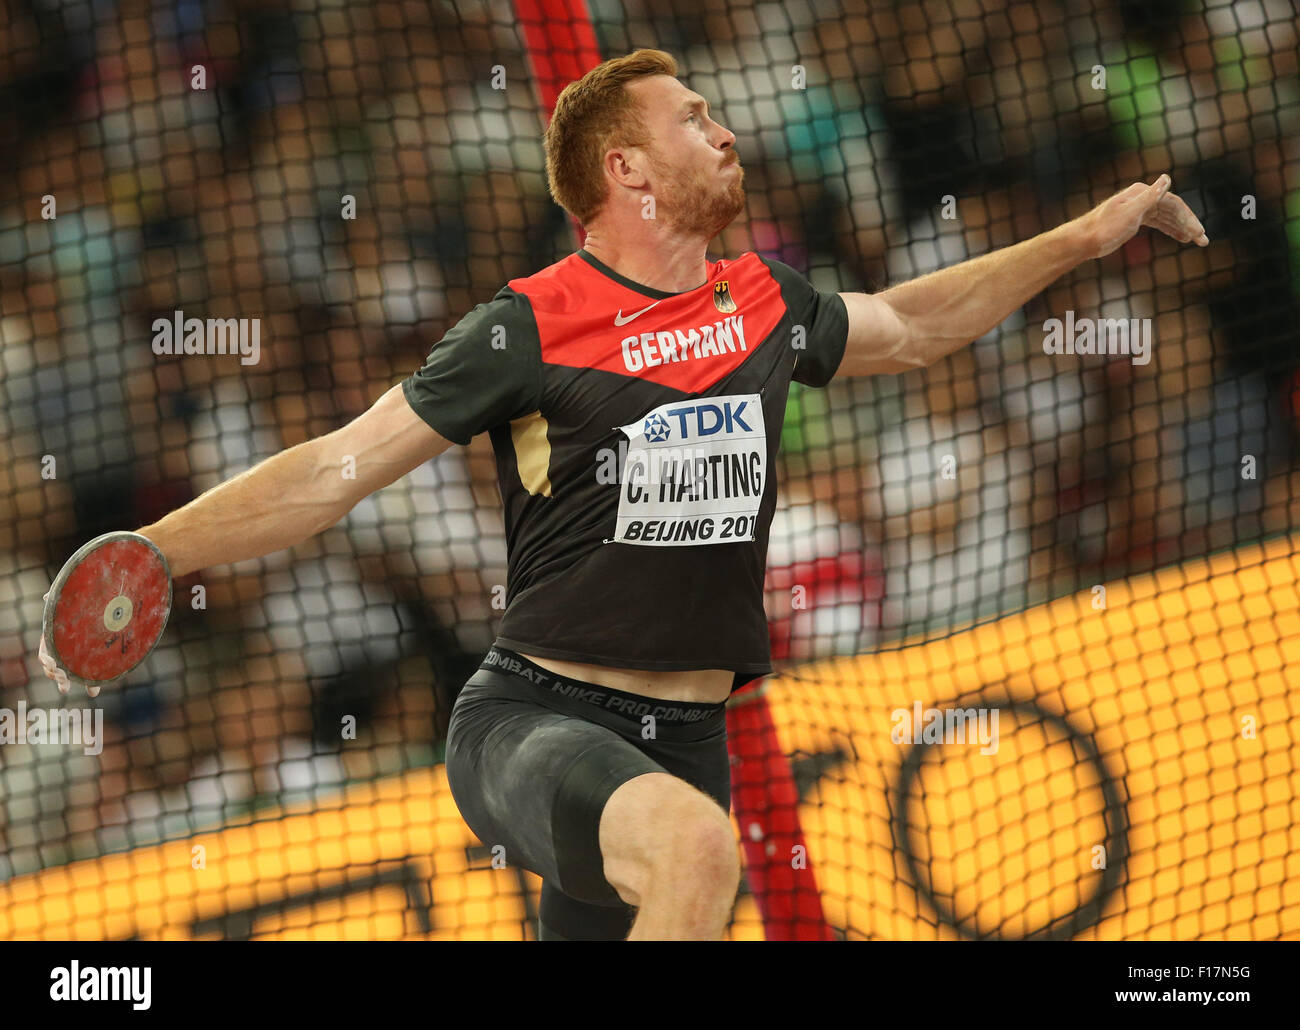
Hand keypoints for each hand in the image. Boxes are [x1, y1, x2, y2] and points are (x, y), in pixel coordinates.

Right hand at [38, 591, 99, 697]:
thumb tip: (46, 596)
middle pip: (53, 668)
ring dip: (65, 681)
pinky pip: (86, 675)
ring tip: (67, 686)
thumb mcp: (71, 603)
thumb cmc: (88, 605)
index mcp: (57, 638)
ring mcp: (77, 655)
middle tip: (64, 681)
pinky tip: (94, 691)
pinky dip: (90, 684)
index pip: (45, 655)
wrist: (111, 609)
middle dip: (56, 676)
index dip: (48, 662)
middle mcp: (64, 648)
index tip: (54, 666)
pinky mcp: (92, 660)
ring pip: (66, 673)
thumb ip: (59, 599)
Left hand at [1085, 174, 1208, 258]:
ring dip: (1182, 227)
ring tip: (1197, 240)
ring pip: (1167, 217)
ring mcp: (1139, 209)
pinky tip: (1180, 237)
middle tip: (1203, 240)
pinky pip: (1158, 222)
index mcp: (1142, 193)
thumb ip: (1149, 197)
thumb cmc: (1103, 228)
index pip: (1173, 203)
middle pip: (1172, 210)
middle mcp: (1142, 198)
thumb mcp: (1128, 213)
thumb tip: (1166, 178)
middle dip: (1188, 224)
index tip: (1198, 233)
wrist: (1083, 240)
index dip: (1187, 218)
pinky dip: (1170, 229)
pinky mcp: (1134, 220)